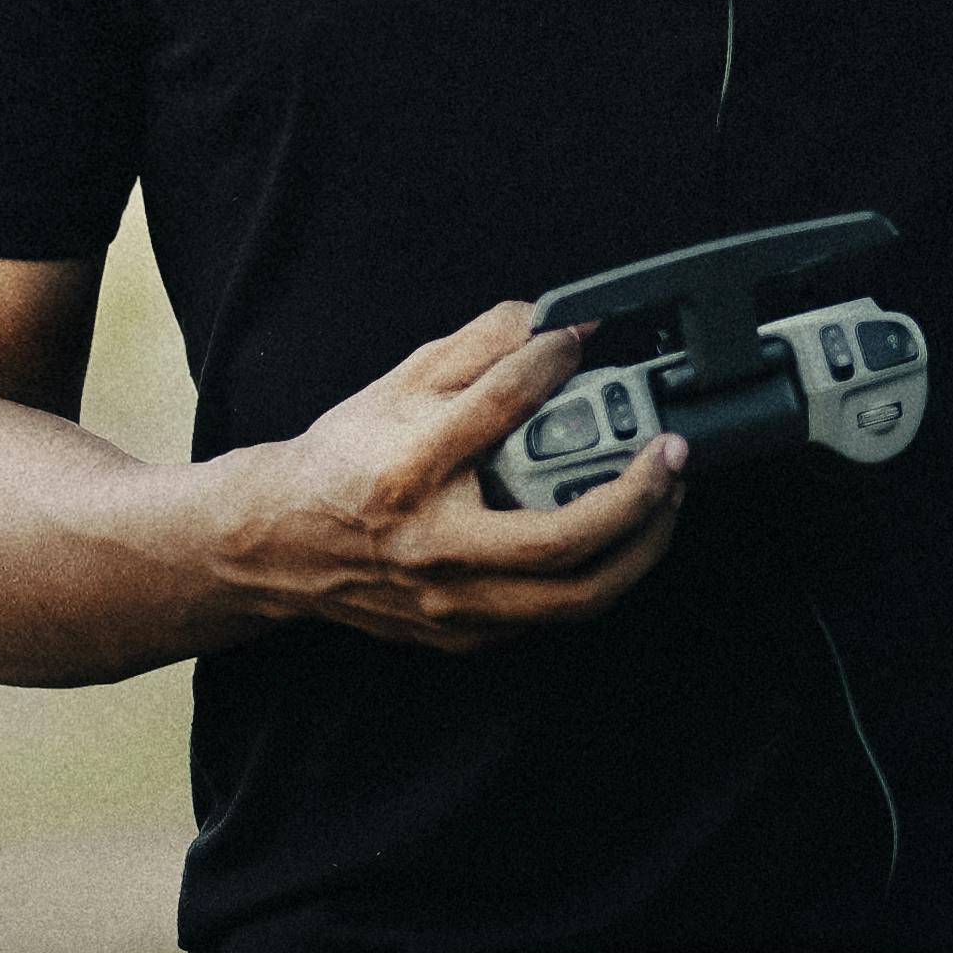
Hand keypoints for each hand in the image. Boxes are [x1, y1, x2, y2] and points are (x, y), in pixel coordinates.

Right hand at [217, 300, 684, 654]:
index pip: (500, 409)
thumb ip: (481, 343)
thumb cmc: (347, 458)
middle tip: (673, 452)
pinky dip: (599, 575)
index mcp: (411, 469)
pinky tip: (621, 534)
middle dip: (637, 496)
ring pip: (573, 597)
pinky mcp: (462, 633)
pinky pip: (551, 614)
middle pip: (560, 540)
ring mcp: (451, 600)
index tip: (585, 339)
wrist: (280, 543)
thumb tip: (555, 319)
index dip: (555, 363)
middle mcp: (434, 544)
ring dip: (639, 546)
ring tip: (667, 498)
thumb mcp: (402, 381)